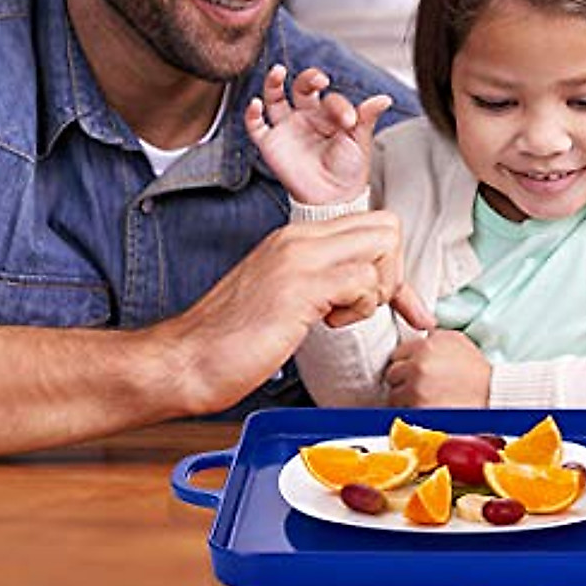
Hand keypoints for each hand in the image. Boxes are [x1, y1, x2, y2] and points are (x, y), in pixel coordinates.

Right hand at [156, 210, 432, 414]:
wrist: (184, 361)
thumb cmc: (229, 340)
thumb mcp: (282, 296)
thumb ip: (319, 282)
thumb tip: (360, 289)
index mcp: (296, 238)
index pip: (370, 224)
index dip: (393, 266)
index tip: (400, 306)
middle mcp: (299, 238)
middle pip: (386, 225)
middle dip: (393, 272)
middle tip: (367, 307)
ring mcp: (299, 258)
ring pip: (381, 246)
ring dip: (377, 290)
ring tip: (341, 315)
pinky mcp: (299, 287)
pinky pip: (362, 280)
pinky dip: (360, 307)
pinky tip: (328, 324)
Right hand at [244, 64, 390, 204]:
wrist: (334, 198)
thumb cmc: (348, 170)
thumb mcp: (360, 141)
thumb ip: (367, 117)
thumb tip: (384, 99)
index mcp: (328, 113)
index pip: (330, 98)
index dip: (339, 105)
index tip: (349, 120)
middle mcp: (306, 116)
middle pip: (302, 86)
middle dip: (309, 78)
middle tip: (319, 80)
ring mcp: (287, 128)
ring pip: (275, 97)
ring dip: (273, 82)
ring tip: (278, 71)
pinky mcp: (271, 144)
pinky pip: (256, 126)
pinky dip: (251, 114)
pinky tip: (256, 104)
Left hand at [384, 330, 491, 407]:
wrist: (491, 396)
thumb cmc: (475, 371)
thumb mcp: (455, 340)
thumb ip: (432, 336)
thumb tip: (417, 333)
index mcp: (425, 346)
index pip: (396, 354)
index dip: (405, 363)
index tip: (413, 370)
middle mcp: (418, 367)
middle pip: (392, 375)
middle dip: (402, 381)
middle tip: (420, 386)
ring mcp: (417, 391)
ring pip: (394, 397)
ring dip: (405, 400)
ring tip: (425, 400)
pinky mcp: (419, 413)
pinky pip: (402, 414)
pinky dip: (411, 415)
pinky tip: (426, 411)